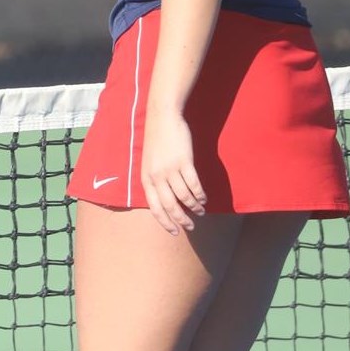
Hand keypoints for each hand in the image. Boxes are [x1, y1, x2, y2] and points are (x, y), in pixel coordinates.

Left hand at [138, 109, 206, 235]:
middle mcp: (156, 176)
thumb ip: (154, 180)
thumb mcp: (149, 163)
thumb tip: (165, 200)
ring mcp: (170, 169)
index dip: (165, 222)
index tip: (174, 232)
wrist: (162, 118)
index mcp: (146, 178)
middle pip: (170, 206)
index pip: (155, 207)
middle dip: (181, 220)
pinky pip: (194, 184)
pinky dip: (200, 194)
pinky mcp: (184, 162)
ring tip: (200, 211)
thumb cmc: (157, 141)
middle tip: (190, 227)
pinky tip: (203, 198)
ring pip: (184, 197)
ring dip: (194, 207)